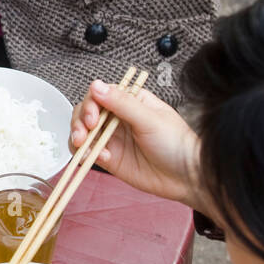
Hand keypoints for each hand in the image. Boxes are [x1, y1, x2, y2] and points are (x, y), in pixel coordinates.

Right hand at [70, 79, 207, 211]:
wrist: (185, 177)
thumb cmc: (176, 144)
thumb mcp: (149, 119)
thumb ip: (121, 103)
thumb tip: (97, 86)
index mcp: (131, 101)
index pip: (100, 94)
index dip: (91, 103)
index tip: (93, 117)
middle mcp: (118, 118)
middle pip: (86, 111)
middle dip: (80, 120)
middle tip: (85, 131)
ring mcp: (112, 138)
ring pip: (83, 132)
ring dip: (77, 137)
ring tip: (83, 145)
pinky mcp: (109, 158)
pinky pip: (88, 153)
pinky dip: (86, 154)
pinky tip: (100, 157)